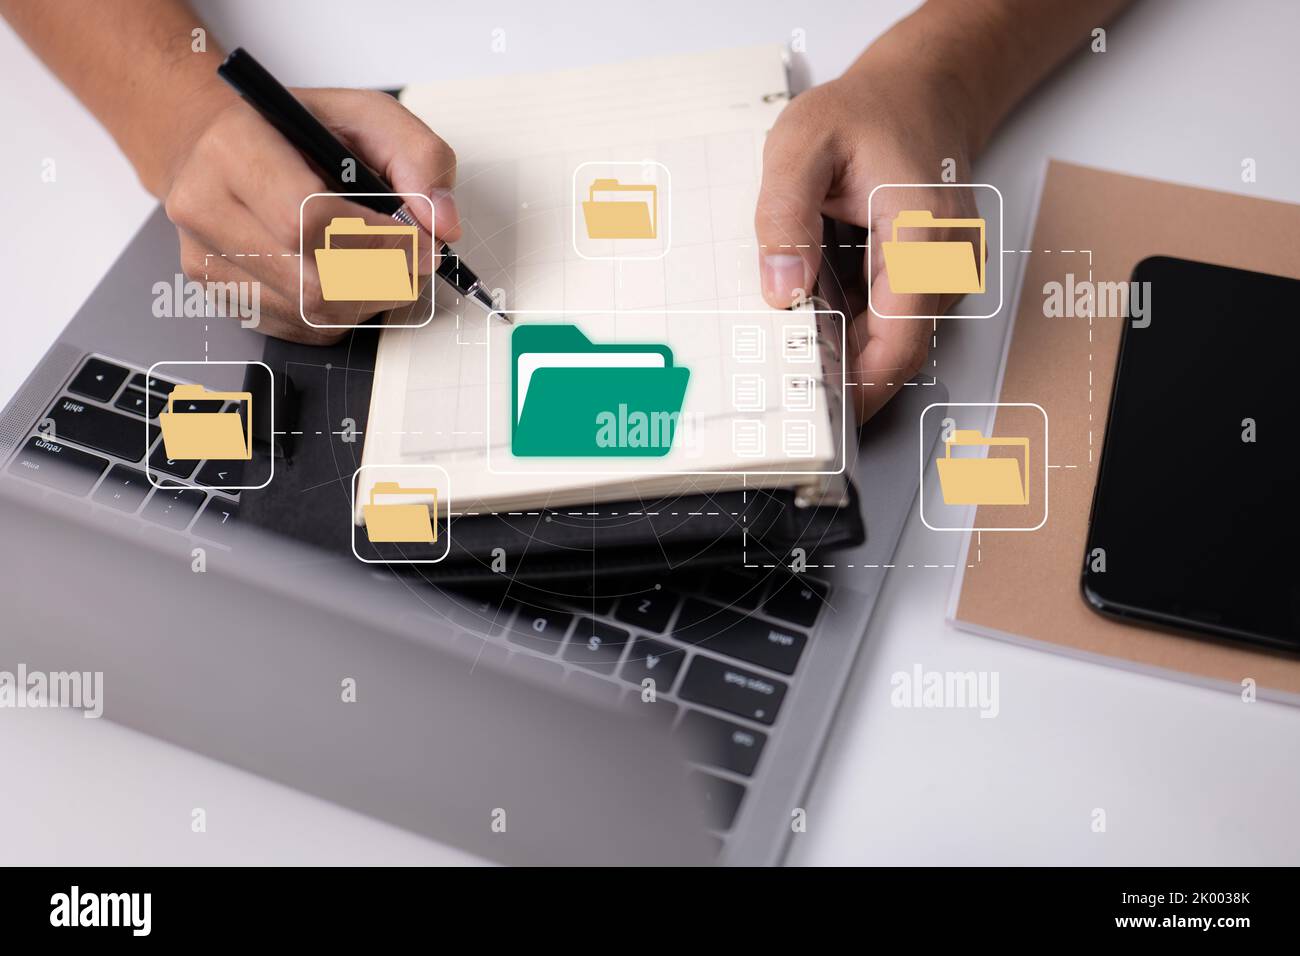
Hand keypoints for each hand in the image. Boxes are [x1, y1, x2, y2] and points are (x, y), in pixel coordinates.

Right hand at [160, 88, 461, 342]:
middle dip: (383, 279)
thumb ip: (417, 157)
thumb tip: (442, 224)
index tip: (421, 243)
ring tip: (384, 263)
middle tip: (414, 260)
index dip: (377, 242)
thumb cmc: (291, 128)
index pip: (307, 220)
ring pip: (312, 314)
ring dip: (370, 299)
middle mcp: (206, 208)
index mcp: (233, 149)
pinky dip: (344, 311)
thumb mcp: (364, 115)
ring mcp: (205, 260)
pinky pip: (303, 330)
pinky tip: (347, 275)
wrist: (212, 145)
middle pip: (313, 281)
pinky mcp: (221, 297)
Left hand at [755, 59, 979, 421]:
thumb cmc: (868, 110)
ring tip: (786, 349)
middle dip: (840, 377)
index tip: (815, 416)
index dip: (858, 390)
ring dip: (840, 350)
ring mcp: (943, 276)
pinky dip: (848, 324)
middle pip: (894, 352)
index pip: (898, 343)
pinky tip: (810, 313)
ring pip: (889, 339)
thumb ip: (785, 214)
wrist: (920, 87)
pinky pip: (887, 319)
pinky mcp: (927, 279)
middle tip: (780, 391)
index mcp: (924, 239)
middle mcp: (947, 266)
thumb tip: (781, 290)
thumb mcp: (802, 144)